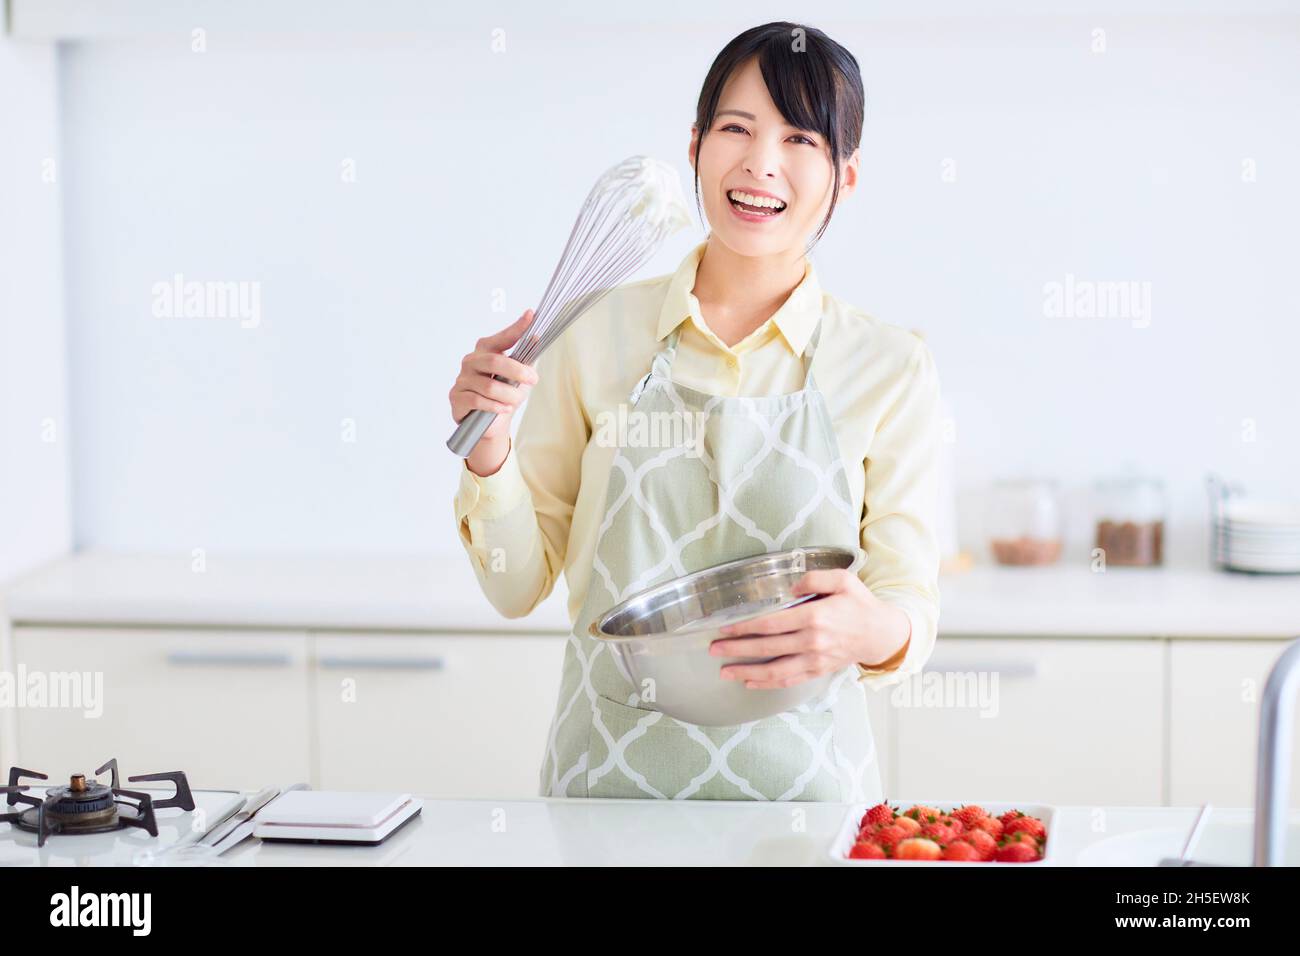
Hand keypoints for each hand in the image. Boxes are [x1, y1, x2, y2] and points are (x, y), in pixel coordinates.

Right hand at [449, 310, 539, 475]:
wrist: (491, 424)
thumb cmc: (504, 396)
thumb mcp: (518, 378)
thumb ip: (525, 360)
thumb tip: (536, 339)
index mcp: (486, 351)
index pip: (502, 337)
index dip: (516, 327)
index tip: (530, 315)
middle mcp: (471, 361)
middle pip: (494, 361)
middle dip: (517, 371)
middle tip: (533, 379)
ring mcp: (462, 379)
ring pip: (489, 386)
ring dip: (509, 395)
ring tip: (516, 401)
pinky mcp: (457, 397)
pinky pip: (477, 400)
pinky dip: (495, 406)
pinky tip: (504, 408)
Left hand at [707, 569, 910, 688]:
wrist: (880, 633)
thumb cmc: (859, 604)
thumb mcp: (843, 580)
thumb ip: (815, 578)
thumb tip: (790, 588)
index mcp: (815, 617)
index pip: (771, 624)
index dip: (745, 627)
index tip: (725, 628)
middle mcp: (812, 641)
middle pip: (767, 648)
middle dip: (737, 649)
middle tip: (714, 650)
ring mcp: (815, 660)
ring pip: (775, 670)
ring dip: (747, 672)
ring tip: (725, 671)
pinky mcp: (818, 671)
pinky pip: (788, 680)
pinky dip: (768, 683)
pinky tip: (750, 682)